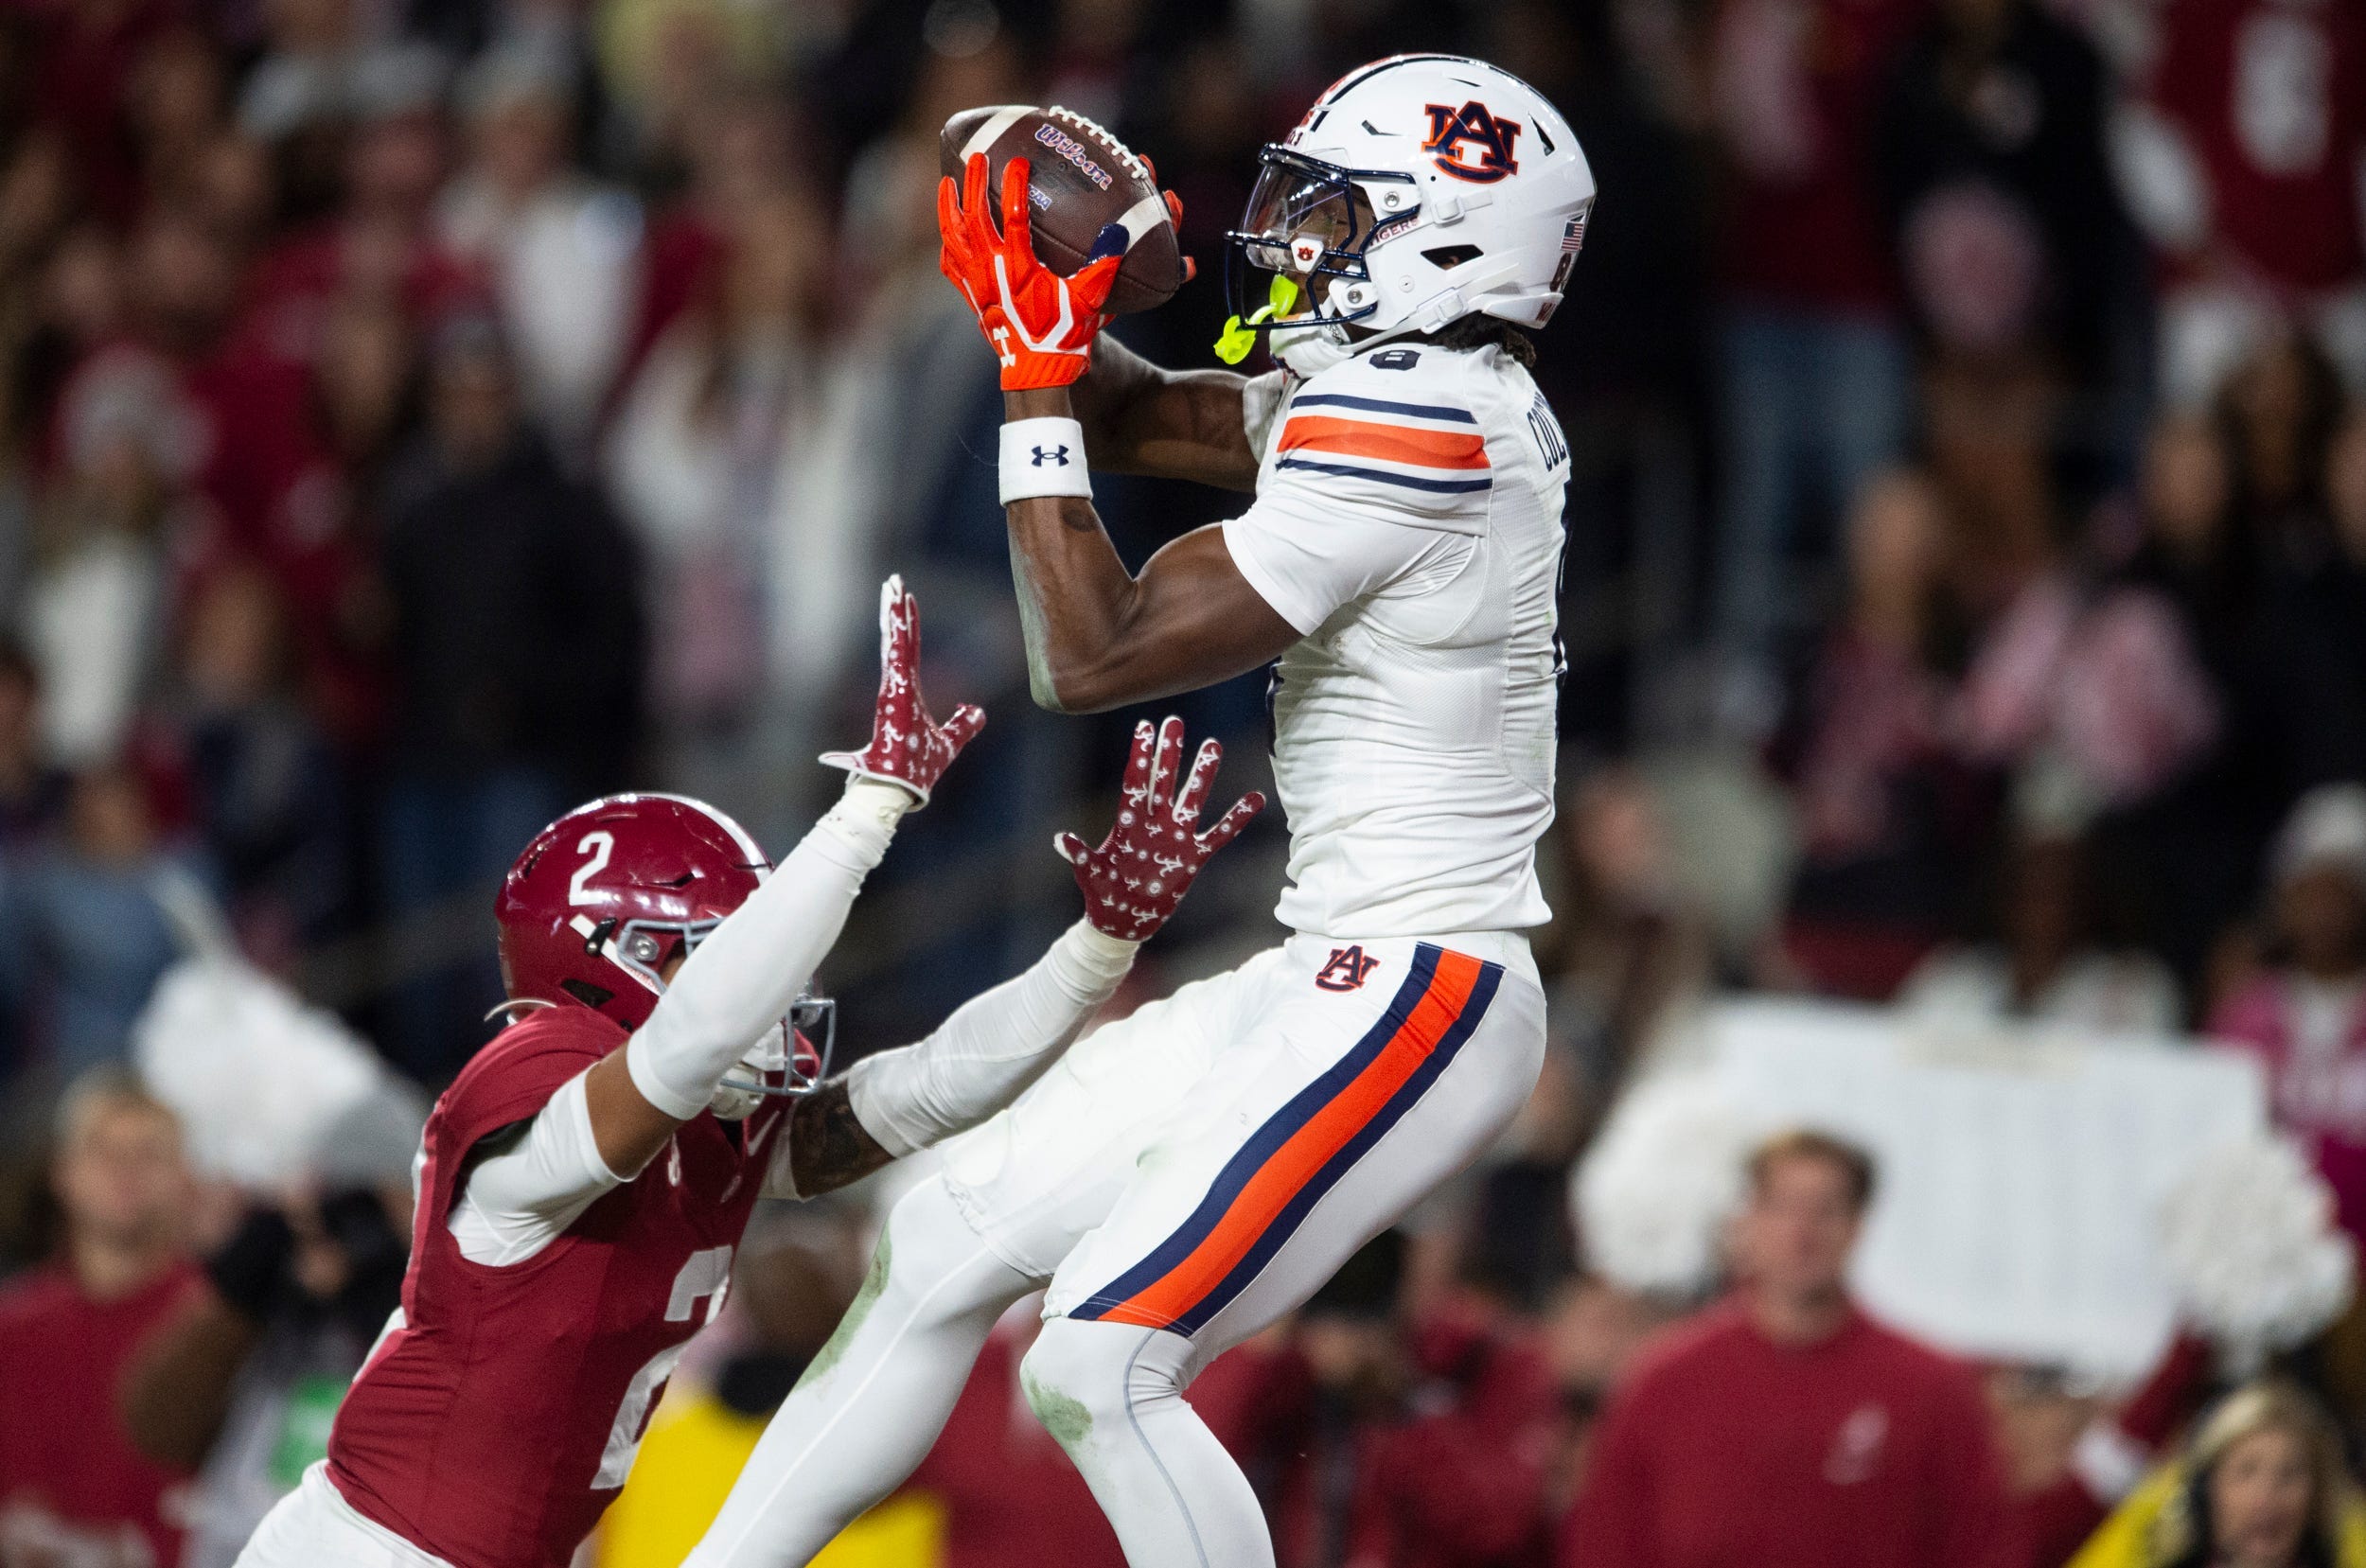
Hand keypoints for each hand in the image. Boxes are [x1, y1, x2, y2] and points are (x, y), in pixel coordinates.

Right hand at [822, 576, 984, 805]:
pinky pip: (896, 655)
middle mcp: (897, 687)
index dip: (909, 624)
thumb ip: (964, 724)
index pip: (909, 650)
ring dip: (894, 612)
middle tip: (893, 579)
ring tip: (893, 584)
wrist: (898, 790)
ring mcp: (893, 689)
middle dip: (896, 608)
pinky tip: (896, 609)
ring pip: (894, 641)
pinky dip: (896, 632)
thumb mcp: (950, 743)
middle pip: (898, 639)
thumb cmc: (917, 770)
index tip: (907, 599)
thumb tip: (977, 709)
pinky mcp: (893, 694)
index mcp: (907, 694)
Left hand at [939, 153, 1120, 389]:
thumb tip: (1119, 232)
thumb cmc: (1063, 337)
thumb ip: (1103, 266)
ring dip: (948, 207)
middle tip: (978, 158)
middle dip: (975, 183)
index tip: (1018, 161)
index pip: (1014, 215)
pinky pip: (950, 264)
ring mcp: (976, 284)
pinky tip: (948, 232)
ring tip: (947, 183)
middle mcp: (991, 272)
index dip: (1016, 183)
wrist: (1034, 373)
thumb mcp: (1089, 301)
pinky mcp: (971, 297)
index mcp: (1020, 267)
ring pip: (953, 237)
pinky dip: (947, 244)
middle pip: (974, 217)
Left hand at [1057, 716, 1262, 941]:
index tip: (1145, 727)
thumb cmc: (1102, 893)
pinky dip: (1236, 819)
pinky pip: (1219, 835)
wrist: (1123, 920)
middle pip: (1164, 781)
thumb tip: (1060, 840)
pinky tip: (1255, 798)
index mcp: (1128, 823)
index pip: (1136, 781)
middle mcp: (1154, 823)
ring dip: (1202, 775)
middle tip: (1175, 721)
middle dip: (1169, 752)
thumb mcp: (1089, 873)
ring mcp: (1175, 837)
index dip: (1141, 755)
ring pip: (1192, 799)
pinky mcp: (1193, 857)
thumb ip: (1079, 855)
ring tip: (1213, 745)